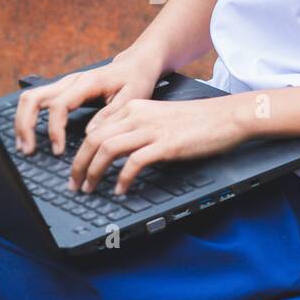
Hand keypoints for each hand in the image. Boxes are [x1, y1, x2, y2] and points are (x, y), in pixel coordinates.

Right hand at [13, 46, 164, 156]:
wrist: (135, 65)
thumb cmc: (135, 81)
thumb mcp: (132, 99)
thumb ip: (110, 115)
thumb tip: (89, 133)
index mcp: (86, 83)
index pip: (59, 105)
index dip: (55, 129)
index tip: (58, 151)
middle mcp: (70, 81)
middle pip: (33, 98)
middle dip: (25, 125)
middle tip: (28, 150)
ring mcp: (63, 84)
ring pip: (29, 98)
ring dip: (21, 122)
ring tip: (24, 147)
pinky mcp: (62, 90)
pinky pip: (36, 101)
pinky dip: (27, 118)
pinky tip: (29, 137)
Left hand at [68, 92, 257, 194]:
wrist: (225, 117)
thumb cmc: (195, 121)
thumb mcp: (158, 118)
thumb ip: (137, 129)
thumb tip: (116, 153)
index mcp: (133, 108)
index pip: (95, 129)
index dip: (80, 153)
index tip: (76, 171)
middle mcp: (137, 116)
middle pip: (94, 139)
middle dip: (79, 165)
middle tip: (75, 185)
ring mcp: (151, 129)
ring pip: (107, 149)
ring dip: (94, 172)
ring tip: (90, 190)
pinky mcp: (165, 144)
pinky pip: (134, 163)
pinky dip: (123, 179)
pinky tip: (121, 191)